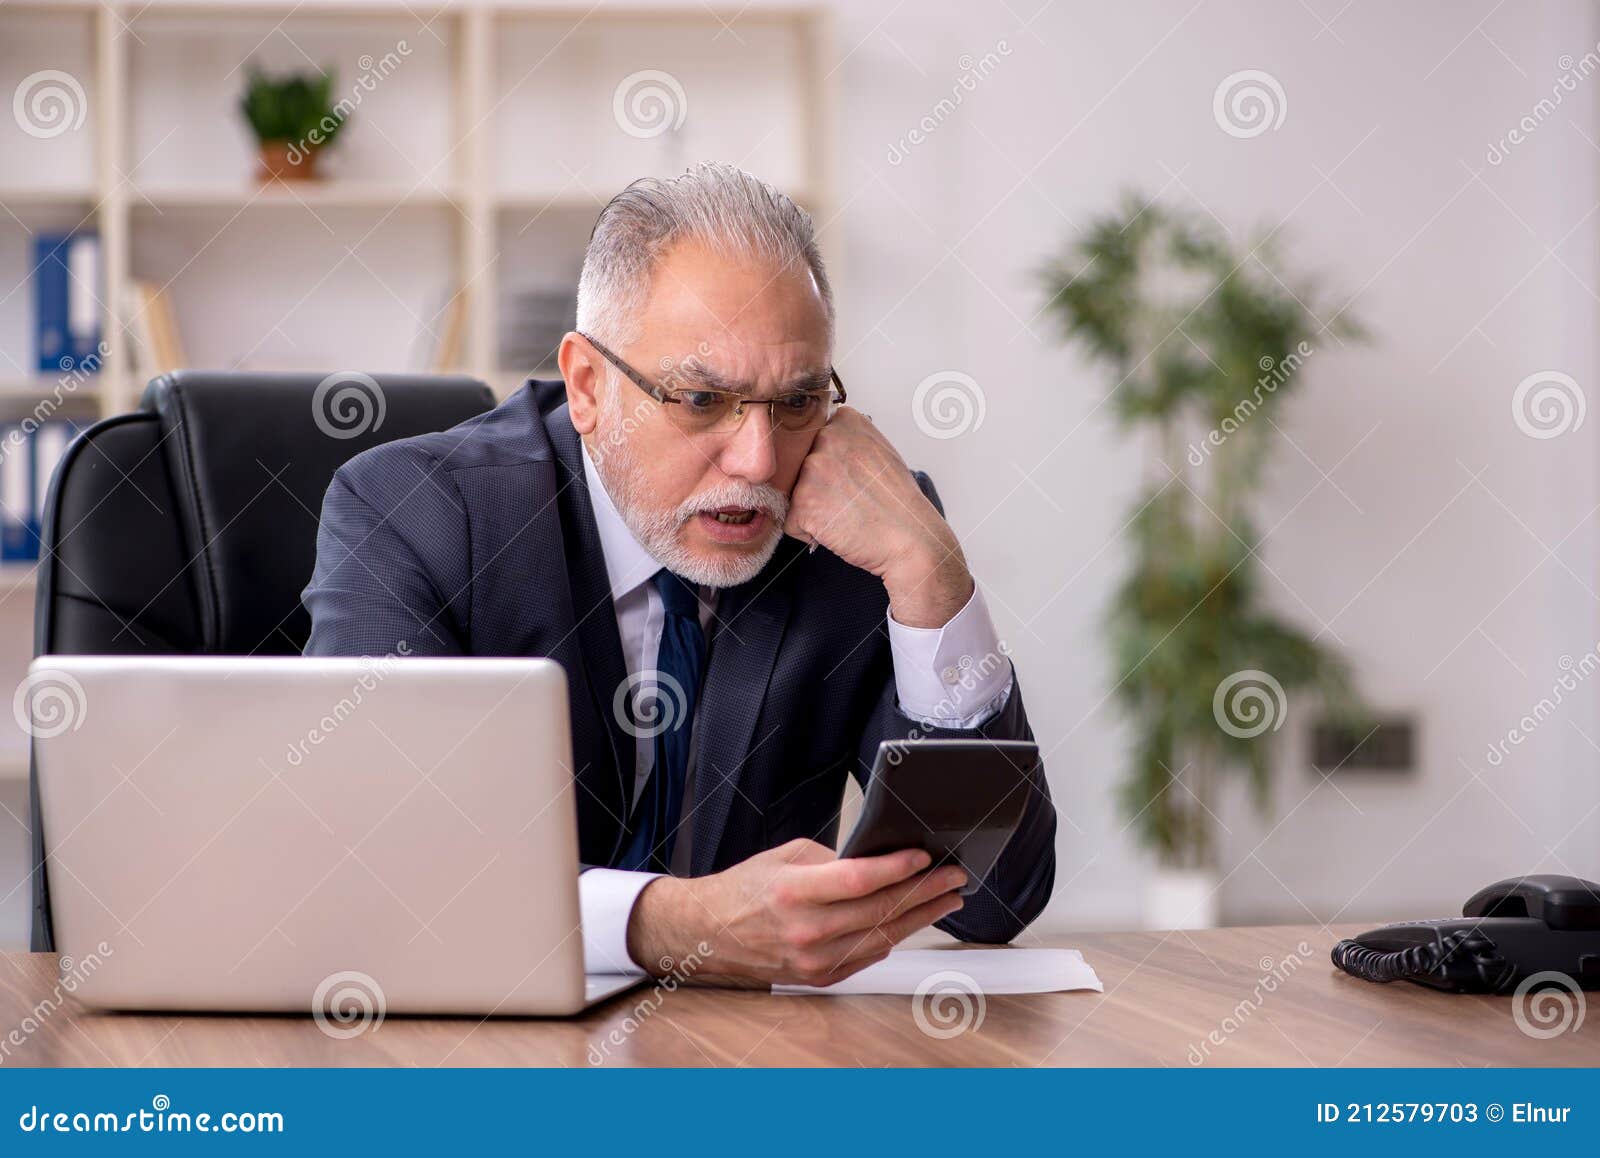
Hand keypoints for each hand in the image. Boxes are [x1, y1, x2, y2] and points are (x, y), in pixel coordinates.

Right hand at [625, 839, 966, 986]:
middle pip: (880, 910)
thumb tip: (881, 859)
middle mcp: (805, 931)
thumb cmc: (746, 889)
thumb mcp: (786, 856)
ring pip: (883, 937)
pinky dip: (894, 936)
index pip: (858, 880)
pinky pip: (869, 956)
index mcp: (793, 892)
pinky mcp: (820, 978)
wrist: (709, 933)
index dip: (897, 867)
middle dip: (925, 891)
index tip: (925, 855)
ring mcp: (814, 961)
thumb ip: (834, 859)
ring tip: (946, 898)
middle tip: (953, 876)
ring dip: (921, 917)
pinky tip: (912, 920)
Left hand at [785, 406, 974, 627]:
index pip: (813, 442)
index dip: (830, 467)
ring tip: (846, 514)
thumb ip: (849, 440)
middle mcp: (826, 439)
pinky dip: (810, 532)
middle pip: (800, 467)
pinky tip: (838, 529)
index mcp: (845, 422)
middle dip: (818, 487)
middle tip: (850, 500)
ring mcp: (812, 470)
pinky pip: (792, 521)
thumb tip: (823, 439)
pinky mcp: (802, 503)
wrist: (911, 539)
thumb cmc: (899, 503)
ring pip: (795, 493)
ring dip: (813, 509)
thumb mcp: (880, 451)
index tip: (853, 479)